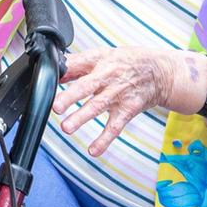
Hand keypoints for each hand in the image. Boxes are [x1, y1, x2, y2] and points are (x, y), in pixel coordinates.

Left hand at [54, 47, 196, 155]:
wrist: (158, 72)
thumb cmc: (126, 62)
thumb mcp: (102, 55)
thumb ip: (78, 64)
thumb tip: (57, 71)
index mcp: (100, 61)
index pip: (79, 65)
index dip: (64, 72)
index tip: (48, 81)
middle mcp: (109, 78)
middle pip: (87, 87)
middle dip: (71, 97)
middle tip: (56, 107)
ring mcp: (118, 95)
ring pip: (98, 107)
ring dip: (81, 117)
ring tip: (66, 127)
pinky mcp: (127, 110)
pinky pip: (114, 127)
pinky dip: (104, 140)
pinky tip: (93, 150)